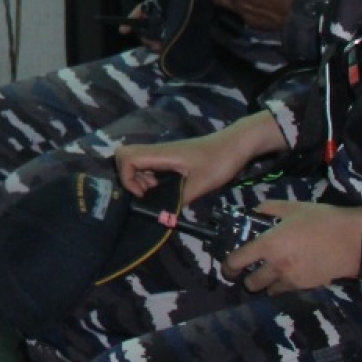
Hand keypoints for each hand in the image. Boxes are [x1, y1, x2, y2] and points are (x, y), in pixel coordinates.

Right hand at [116, 113, 284, 204]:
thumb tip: (164, 216)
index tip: (143, 194)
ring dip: (138, 179)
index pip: (127, 157)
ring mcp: (162, 154)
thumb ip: (180, 199)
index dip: (127, 177)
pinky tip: (165, 188)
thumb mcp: (202, 184)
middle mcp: (157, 151)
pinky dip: (148, 178)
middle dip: (128, 177)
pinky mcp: (169, 158)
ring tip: (157, 193)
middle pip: (125, 156)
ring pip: (135, 161)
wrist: (236, 145)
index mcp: (161, 154)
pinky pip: (148, 165)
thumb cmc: (220, 161)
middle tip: (146, 193)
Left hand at [222, 201, 361, 294]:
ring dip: (265, 285)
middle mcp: (275, 266)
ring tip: (270, 274)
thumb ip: (268, 208)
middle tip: (251, 271)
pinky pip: (286, 292)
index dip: (227, 266)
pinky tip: (288, 275)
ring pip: (268, 291)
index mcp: (268, 245)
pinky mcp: (306, 287)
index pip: (236, 261)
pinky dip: (283, 287)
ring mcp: (291, 279)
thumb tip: (254, 211)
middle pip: (251, 283)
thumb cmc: (321, 220)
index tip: (227, 267)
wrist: (353, 241)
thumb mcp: (292, 207)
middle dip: (247, 279)